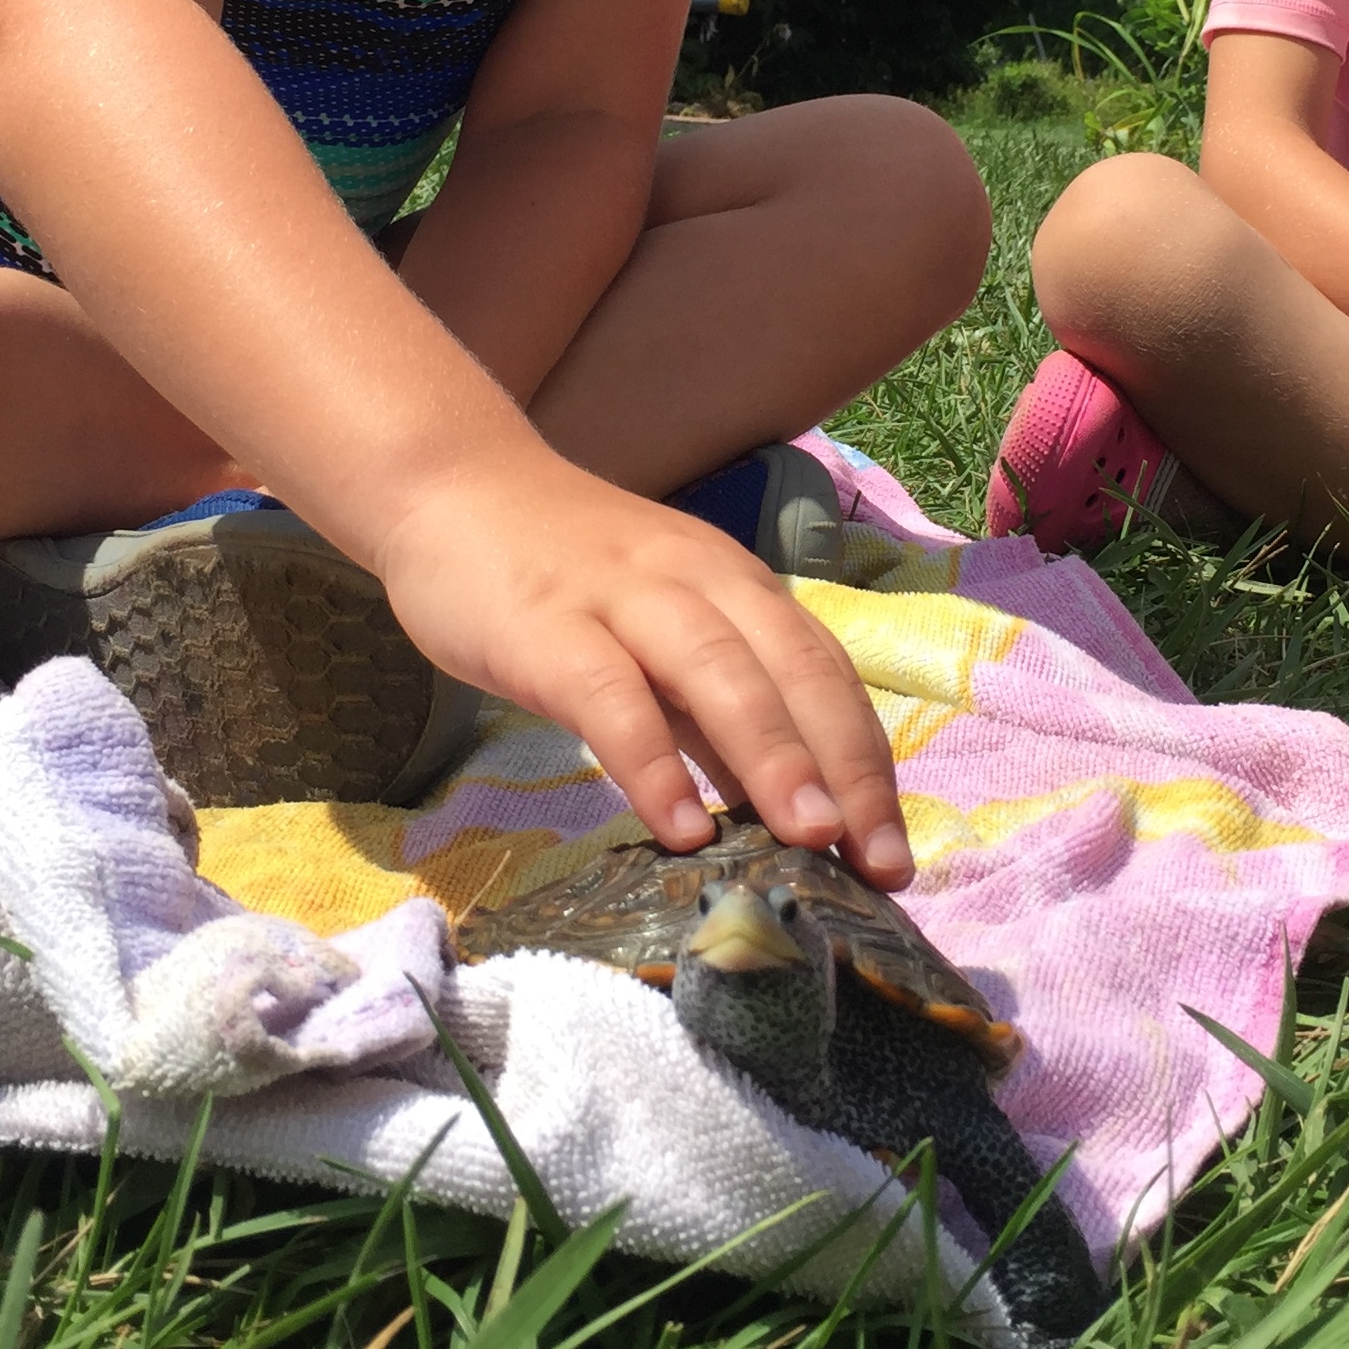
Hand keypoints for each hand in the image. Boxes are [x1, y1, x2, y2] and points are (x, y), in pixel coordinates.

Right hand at [370, 453, 913, 887]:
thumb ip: (711, 712)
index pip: (823, 673)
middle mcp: (697, 581)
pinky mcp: (547, 625)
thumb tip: (779, 814)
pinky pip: (611, 696)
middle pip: (791, 670)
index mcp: (735, 586)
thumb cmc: (563, 574)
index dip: (866, 763)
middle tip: (879, 863)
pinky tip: (682, 826)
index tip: (895, 853)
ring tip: (809, 841)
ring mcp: (622, 598)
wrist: (454, 486)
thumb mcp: (658, 632)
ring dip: (773, 755)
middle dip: (845, 767)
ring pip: (717, 671)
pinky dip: (653, 762)